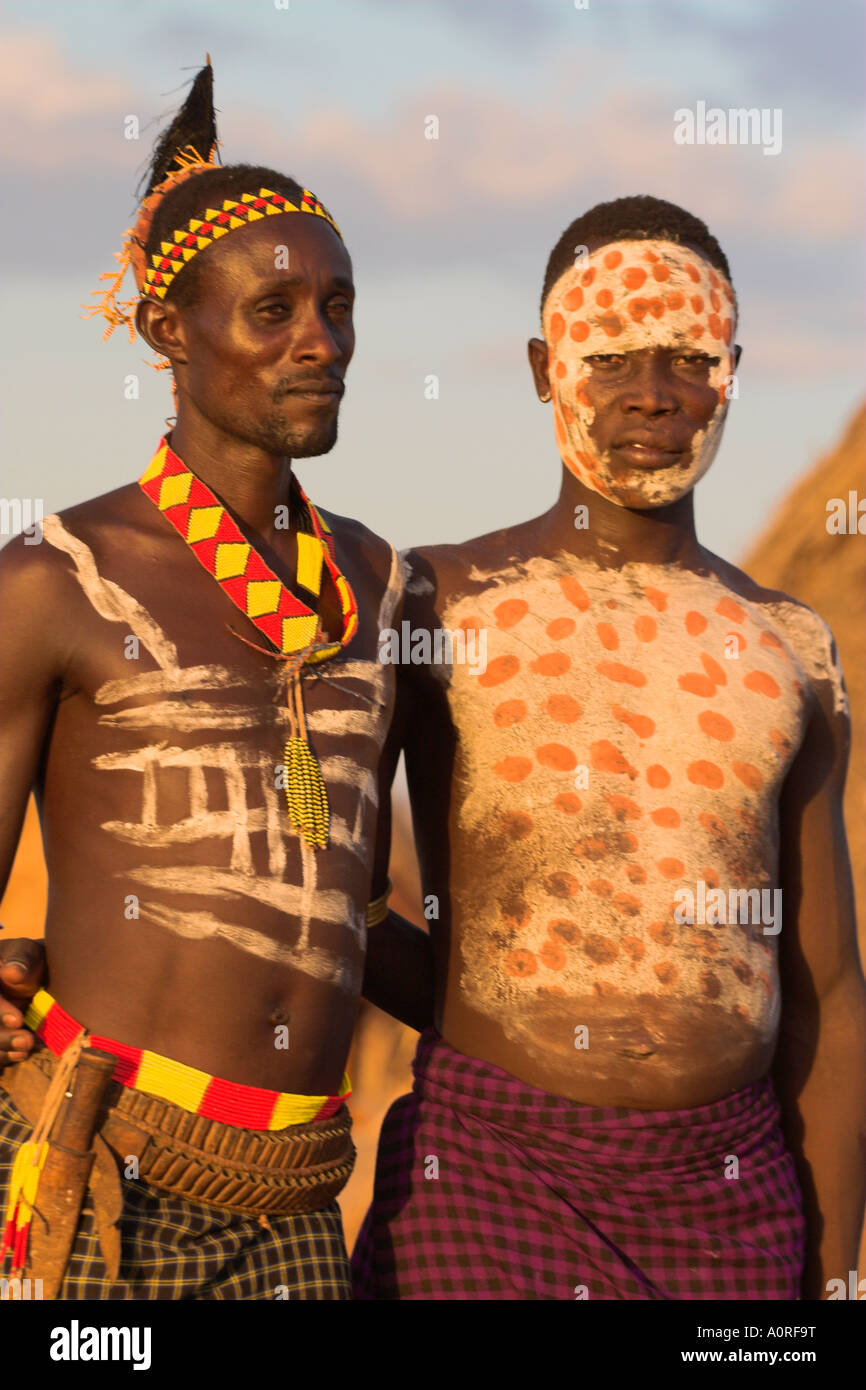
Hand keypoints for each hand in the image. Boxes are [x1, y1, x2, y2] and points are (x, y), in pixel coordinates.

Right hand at [0, 936, 45, 1064]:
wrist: (35, 975)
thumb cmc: (28, 961)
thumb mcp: (26, 952)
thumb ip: (20, 960)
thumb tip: (12, 973)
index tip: (18, 1020)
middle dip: (1, 1037)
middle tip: (26, 1042)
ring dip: (1, 1051)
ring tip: (25, 1048)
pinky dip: (1, 1057)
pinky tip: (19, 1055)